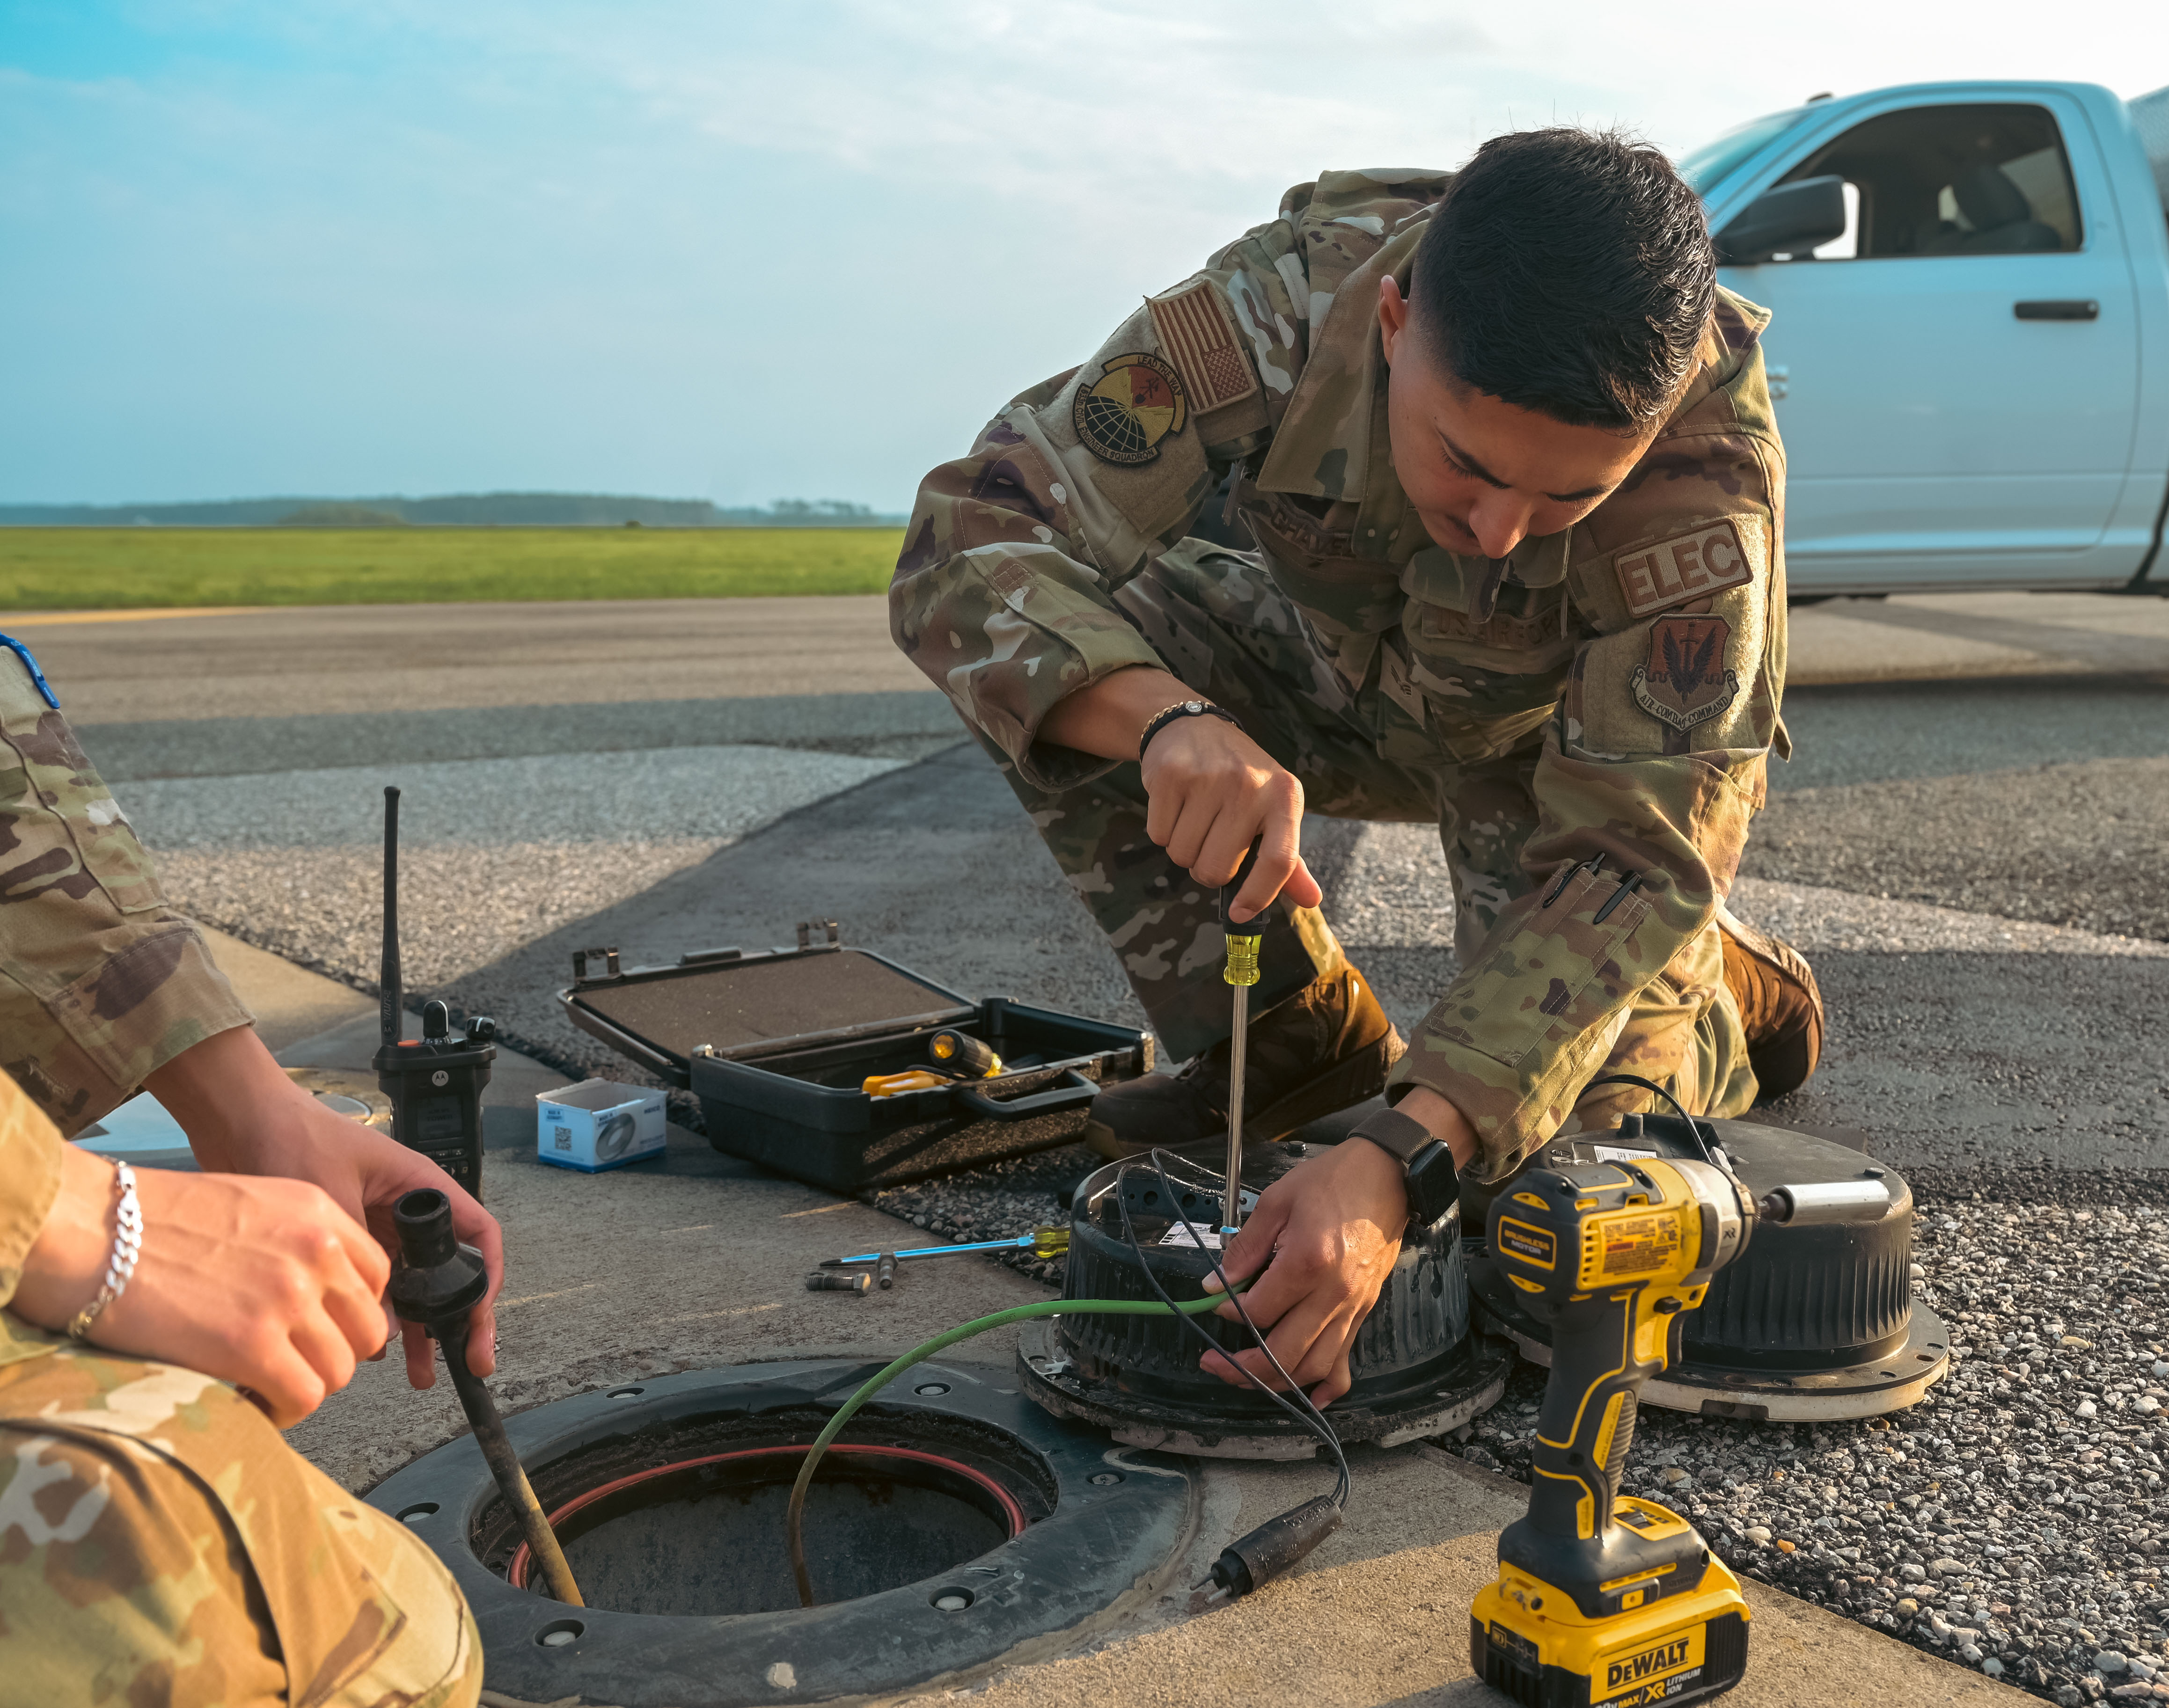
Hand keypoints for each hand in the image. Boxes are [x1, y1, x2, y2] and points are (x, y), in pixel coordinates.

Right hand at [13, 1142, 389, 1427]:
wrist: (93, 1229)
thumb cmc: (155, 1219)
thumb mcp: (252, 1205)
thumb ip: (295, 1243)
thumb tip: (316, 1296)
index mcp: (319, 1213)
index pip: (378, 1277)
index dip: (351, 1312)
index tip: (323, 1329)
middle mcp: (317, 1253)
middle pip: (367, 1329)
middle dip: (334, 1354)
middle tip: (294, 1364)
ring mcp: (288, 1299)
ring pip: (340, 1370)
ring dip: (307, 1385)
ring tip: (266, 1384)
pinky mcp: (251, 1345)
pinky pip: (303, 1397)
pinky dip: (284, 1410)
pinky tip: (252, 1401)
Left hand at [145, 1026, 504, 1387]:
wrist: (238, 1119)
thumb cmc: (291, 1138)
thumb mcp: (332, 1201)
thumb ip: (357, 1259)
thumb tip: (378, 1324)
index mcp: (419, 1186)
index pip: (476, 1233)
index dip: (488, 1277)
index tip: (480, 1318)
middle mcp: (406, 1211)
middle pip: (449, 1270)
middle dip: (460, 1318)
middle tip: (469, 1362)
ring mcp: (377, 1229)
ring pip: (413, 1286)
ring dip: (420, 1328)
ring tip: (422, 1374)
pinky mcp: (345, 1245)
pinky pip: (373, 1288)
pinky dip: (378, 1319)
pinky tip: (370, 1350)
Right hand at [1139, 717, 1321, 922]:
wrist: (1195, 728)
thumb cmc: (1240, 781)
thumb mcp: (1273, 811)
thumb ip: (1290, 860)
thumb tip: (1311, 900)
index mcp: (1284, 796)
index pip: (1280, 860)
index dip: (1259, 895)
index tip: (1240, 913)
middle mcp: (1250, 784)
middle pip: (1217, 869)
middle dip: (1207, 868)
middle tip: (1211, 840)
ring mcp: (1208, 777)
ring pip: (1183, 857)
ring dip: (1184, 850)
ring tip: (1194, 819)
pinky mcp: (1170, 775)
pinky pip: (1158, 836)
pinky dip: (1163, 831)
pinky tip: (1176, 806)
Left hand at [1200, 1091, 1479, 1405]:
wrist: (1388, 1175)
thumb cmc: (1332, 1181)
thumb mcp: (1277, 1201)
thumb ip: (1245, 1247)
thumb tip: (1215, 1285)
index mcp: (1308, 1262)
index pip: (1259, 1310)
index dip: (1231, 1312)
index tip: (1218, 1302)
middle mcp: (1334, 1294)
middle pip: (1284, 1354)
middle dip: (1242, 1367)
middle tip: (1213, 1363)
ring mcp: (1353, 1307)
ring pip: (1314, 1366)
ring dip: (1277, 1382)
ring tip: (1245, 1377)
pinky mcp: (1365, 1311)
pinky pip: (1346, 1360)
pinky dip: (1328, 1385)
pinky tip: (1313, 1398)